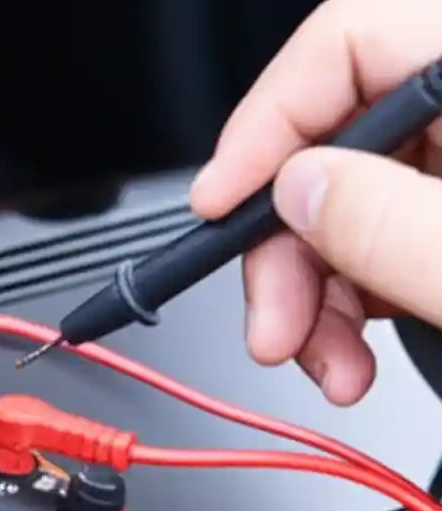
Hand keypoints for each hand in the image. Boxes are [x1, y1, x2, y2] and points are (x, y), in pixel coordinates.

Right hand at [190, 0, 441, 405]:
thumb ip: (392, 223)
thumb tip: (297, 193)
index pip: (345, 44)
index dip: (263, 127)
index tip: (217, 209)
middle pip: (338, 140)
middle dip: (288, 250)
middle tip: (274, 328)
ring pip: (355, 202)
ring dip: (315, 295)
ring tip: (324, 366)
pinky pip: (391, 237)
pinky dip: (358, 302)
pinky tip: (352, 353)